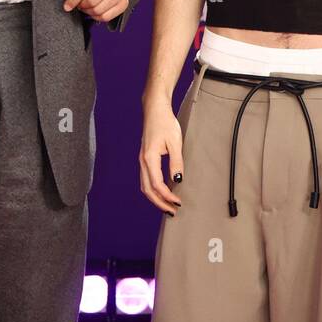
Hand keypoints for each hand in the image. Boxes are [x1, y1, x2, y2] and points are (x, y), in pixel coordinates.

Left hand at [53, 0, 128, 22]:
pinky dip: (97, 17)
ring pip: (99, 10)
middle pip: (92, 1)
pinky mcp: (124, 2)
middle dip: (81, 5)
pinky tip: (93, 10)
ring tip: (85, 7)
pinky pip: (107, 16)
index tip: (67, 6)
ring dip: (88, 12)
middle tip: (78, 4)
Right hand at [138, 98, 183, 214]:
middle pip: (148, 190)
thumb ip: (176, 162)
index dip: (167, 196)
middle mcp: (143, 161)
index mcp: (149, 158)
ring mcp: (142, 160)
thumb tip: (177, 180)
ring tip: (168, 205)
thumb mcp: (175, 142)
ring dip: (156, 198)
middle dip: (160, 203)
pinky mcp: (145, 158)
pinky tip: (163, 191)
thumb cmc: (165, 123)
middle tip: (172, 211)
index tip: (178, 202)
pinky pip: (146, 179)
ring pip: (145, 186)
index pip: (157, 185)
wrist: (154, 110)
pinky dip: (153, 189)